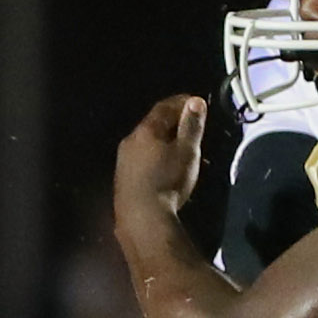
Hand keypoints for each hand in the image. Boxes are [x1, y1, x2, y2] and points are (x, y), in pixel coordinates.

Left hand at [112, 95, 209, 255]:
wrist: (141, 217)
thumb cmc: (168, 180)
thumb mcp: (187, 151)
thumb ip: (191, 126)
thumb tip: (195, 100)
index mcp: (145, 131)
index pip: (163, 107)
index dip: (181, 102)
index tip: (195, 102)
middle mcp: (129, 141)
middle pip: (153, 123)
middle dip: (172, 120)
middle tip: (191, 122)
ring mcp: (123, 159)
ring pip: (146, 141)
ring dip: (162, 138)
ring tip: (180, 143)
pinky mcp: (122, 176)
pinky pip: (141, 156)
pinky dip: (154, 152)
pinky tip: (163, 163)